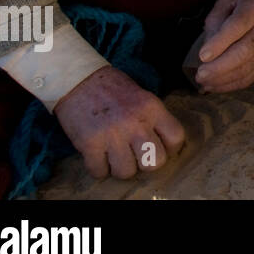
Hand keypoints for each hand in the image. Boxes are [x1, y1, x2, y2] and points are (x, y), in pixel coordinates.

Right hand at [53, 66, 185, 179]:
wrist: (78, 81)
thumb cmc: (112, 90)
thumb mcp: (142, 97)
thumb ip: (154, 118)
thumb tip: (164, 145)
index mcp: (152, 108)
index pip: (176, 138)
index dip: (170, 149)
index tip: (160, 148)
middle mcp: (135, 122)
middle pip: (155, 162)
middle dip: (145, 164)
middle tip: (136, 156)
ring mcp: (112, 134)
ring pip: (126, 172)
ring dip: (120, 168)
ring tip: (114, 156)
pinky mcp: (90, 144)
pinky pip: (100, 172)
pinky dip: (98, 169)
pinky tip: (98, 157)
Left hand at [194, 0, 253, 92]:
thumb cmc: (245, 9)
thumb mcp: (228, 3)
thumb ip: (215, 20)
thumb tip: (207, 47)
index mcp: (253, 10)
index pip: (237, 26)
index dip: (220, 42)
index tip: (203, 56)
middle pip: (244, 51)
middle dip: (219, 66)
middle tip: (200, 74)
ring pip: (246, 68)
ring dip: (222, 78)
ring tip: (203, 81)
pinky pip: (249, 77)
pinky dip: (230, 85)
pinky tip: (214, 85)